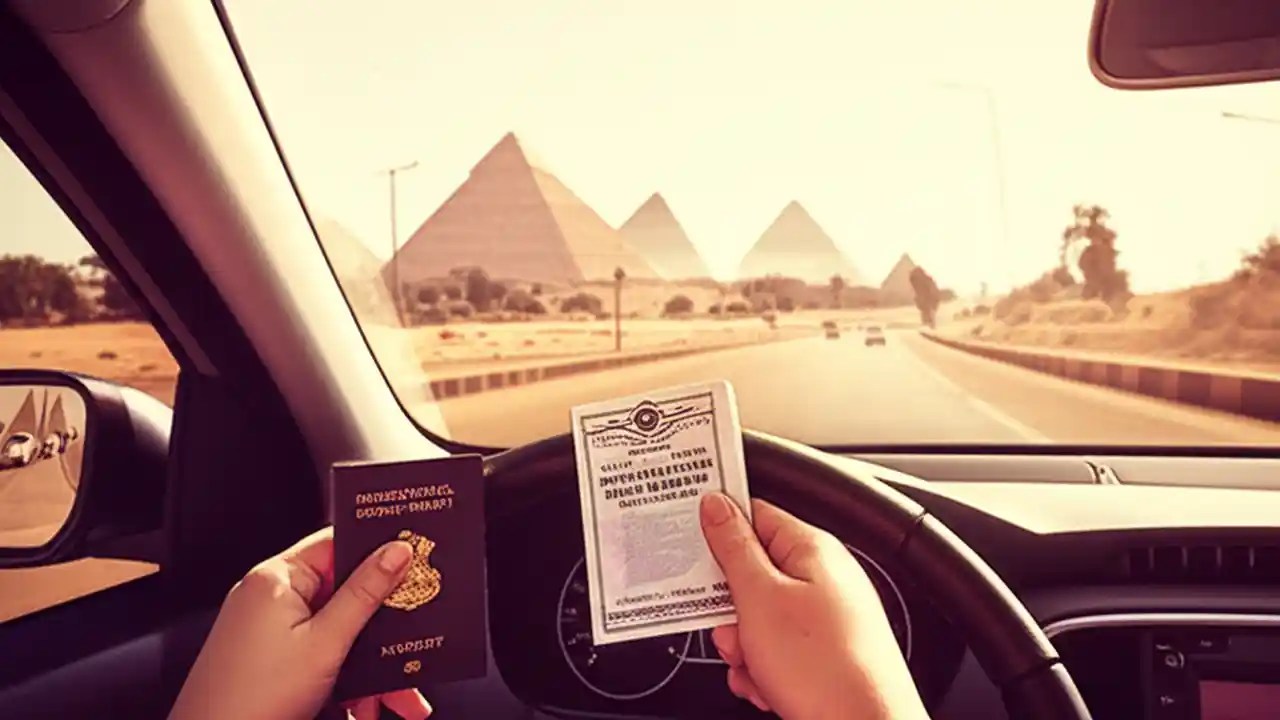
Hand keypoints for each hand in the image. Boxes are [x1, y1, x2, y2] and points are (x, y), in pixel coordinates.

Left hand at [168, 528, 432, 719]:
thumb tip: (395, 550)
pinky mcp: (272, 658)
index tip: (414, 560)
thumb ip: (364, 594)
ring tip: (396, 696)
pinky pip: (321, 656)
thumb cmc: (253, 699)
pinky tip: (363, 705)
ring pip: (337, 632)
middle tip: (413, 639)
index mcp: (277, 578)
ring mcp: (269, 629)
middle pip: (343, 594)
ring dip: (368, 664)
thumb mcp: (326, 643)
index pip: (337, 543)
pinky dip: (345, 678)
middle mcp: (270, 597)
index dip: (376, 551)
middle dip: (380, 627)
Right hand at [699, 494, 928, 719]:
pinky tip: (767, 686)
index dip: (720, 529)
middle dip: (730, 607)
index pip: (755, 515)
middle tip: (732, 629)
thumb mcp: (760, 599)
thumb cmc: (827, 669)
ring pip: (758, 618)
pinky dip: (763, 669)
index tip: (693, 545)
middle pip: (752, 573)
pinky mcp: (823, 653)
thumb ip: (733, 548)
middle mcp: (823, 579)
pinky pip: (775, 649)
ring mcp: (825, 618)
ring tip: (755, 666)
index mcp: (811, 550)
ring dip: (744, 646)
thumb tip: (716, 505)